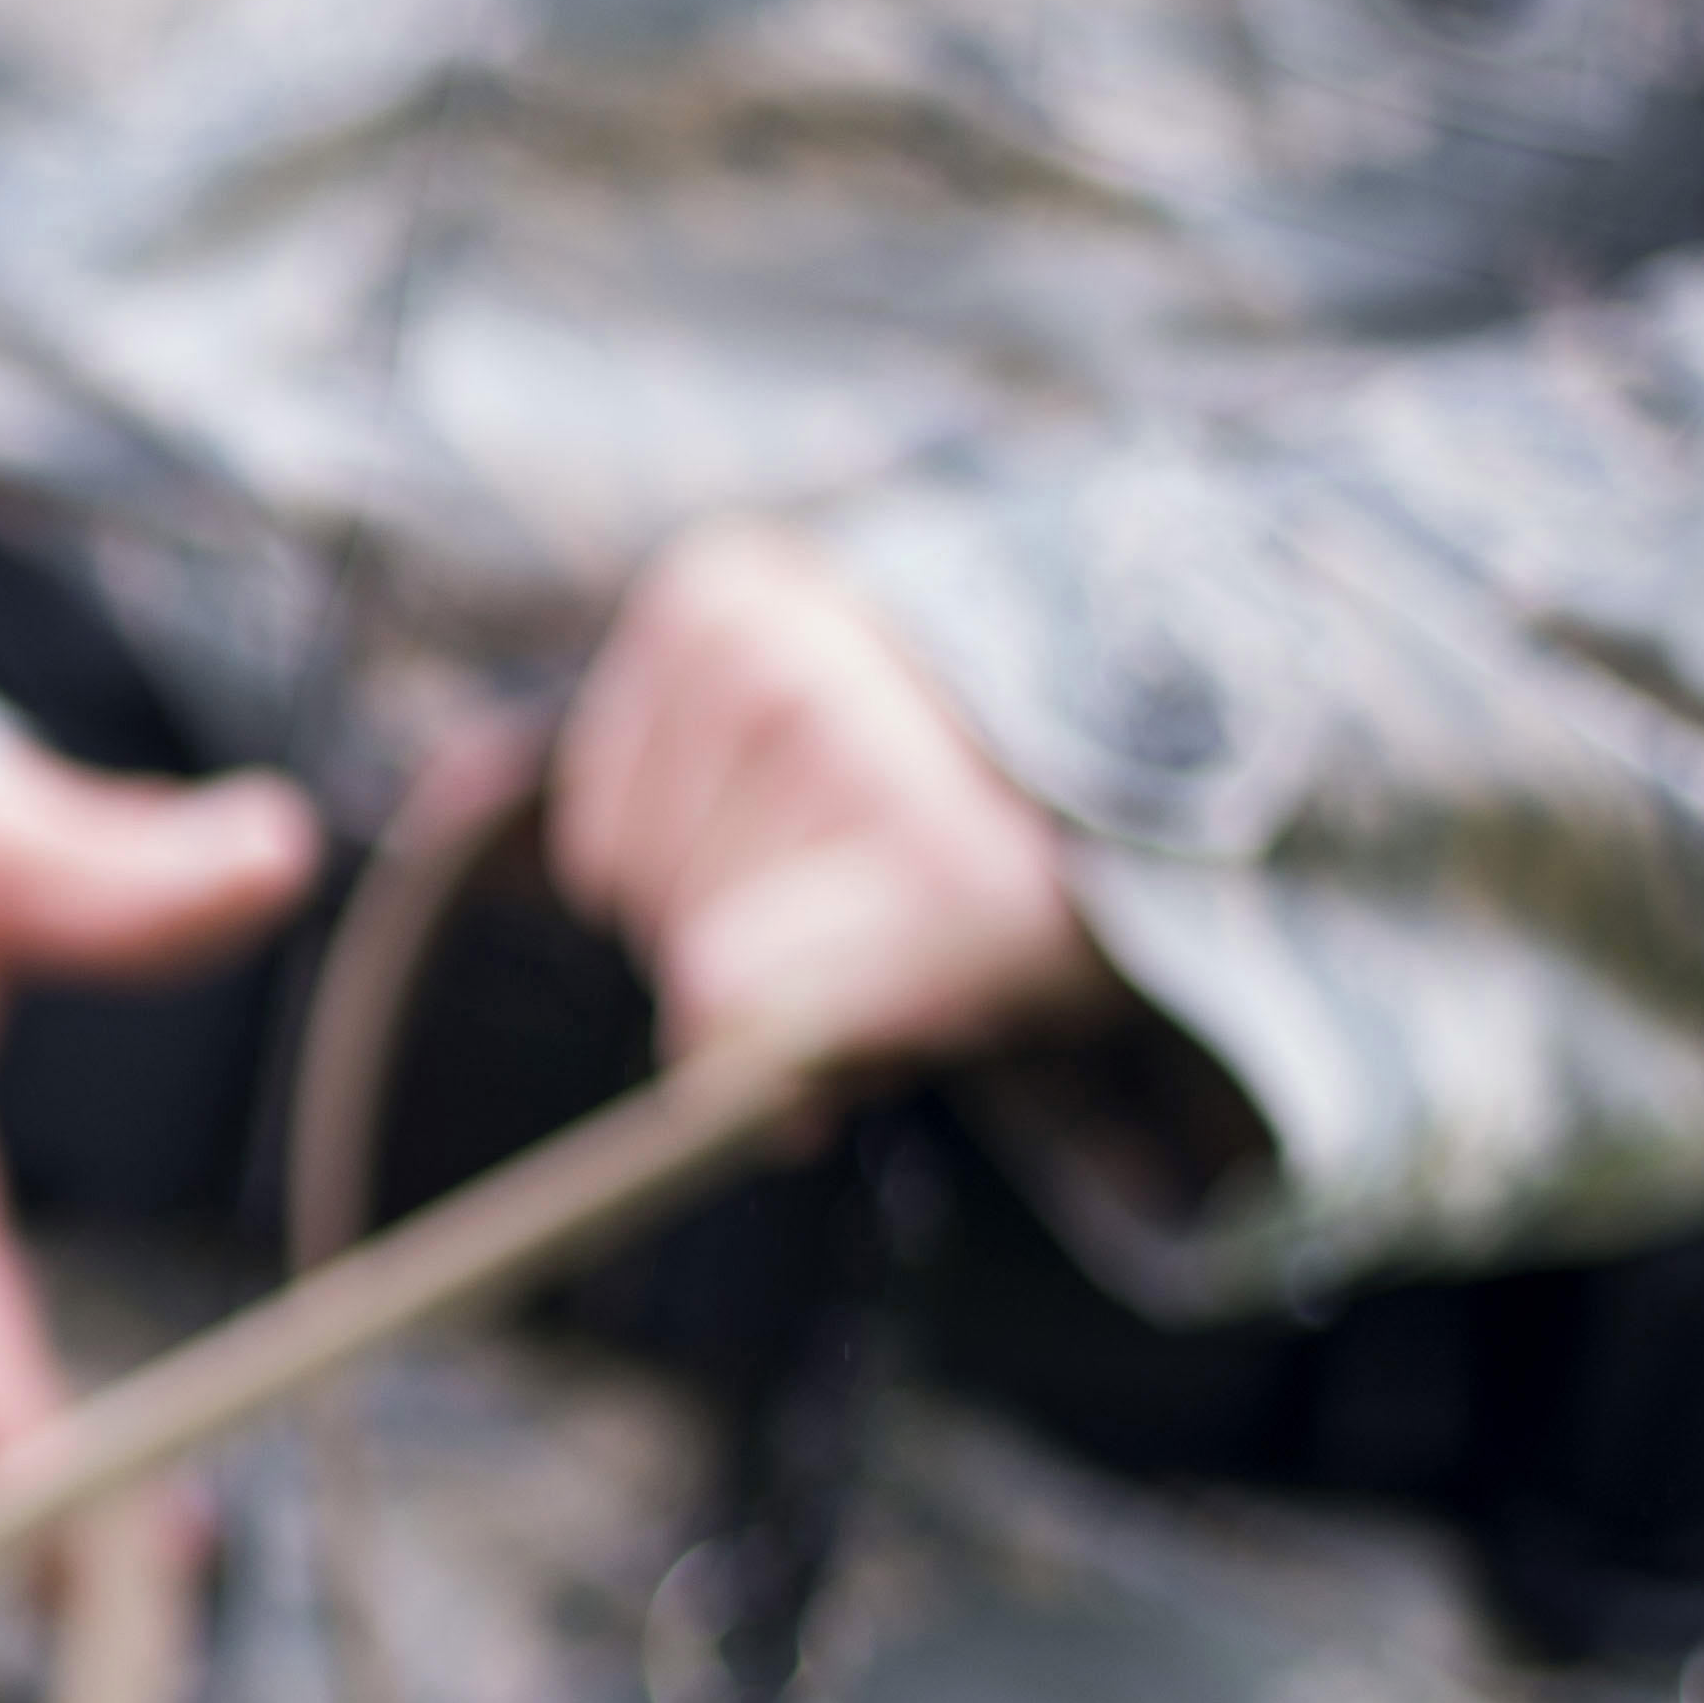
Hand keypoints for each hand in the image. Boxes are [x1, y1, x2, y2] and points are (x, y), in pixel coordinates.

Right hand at [549, 526, 1108, 1072]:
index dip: (736, 1058)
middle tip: (846, 919)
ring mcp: (761, 641)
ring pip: (628, 874)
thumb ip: (858, 1054)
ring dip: (696, 886)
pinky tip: (759, 785)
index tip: (795, 1087)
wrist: (1103, 673)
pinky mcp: (707, 593)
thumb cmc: (1039, 863)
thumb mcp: (1001, 992)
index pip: (726, 992)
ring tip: (816, 843)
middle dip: (734, 960)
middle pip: (677, 935)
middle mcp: (834, 723)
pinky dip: (654, 819)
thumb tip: (764, 1109)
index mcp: (940, 855)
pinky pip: (600, 804)